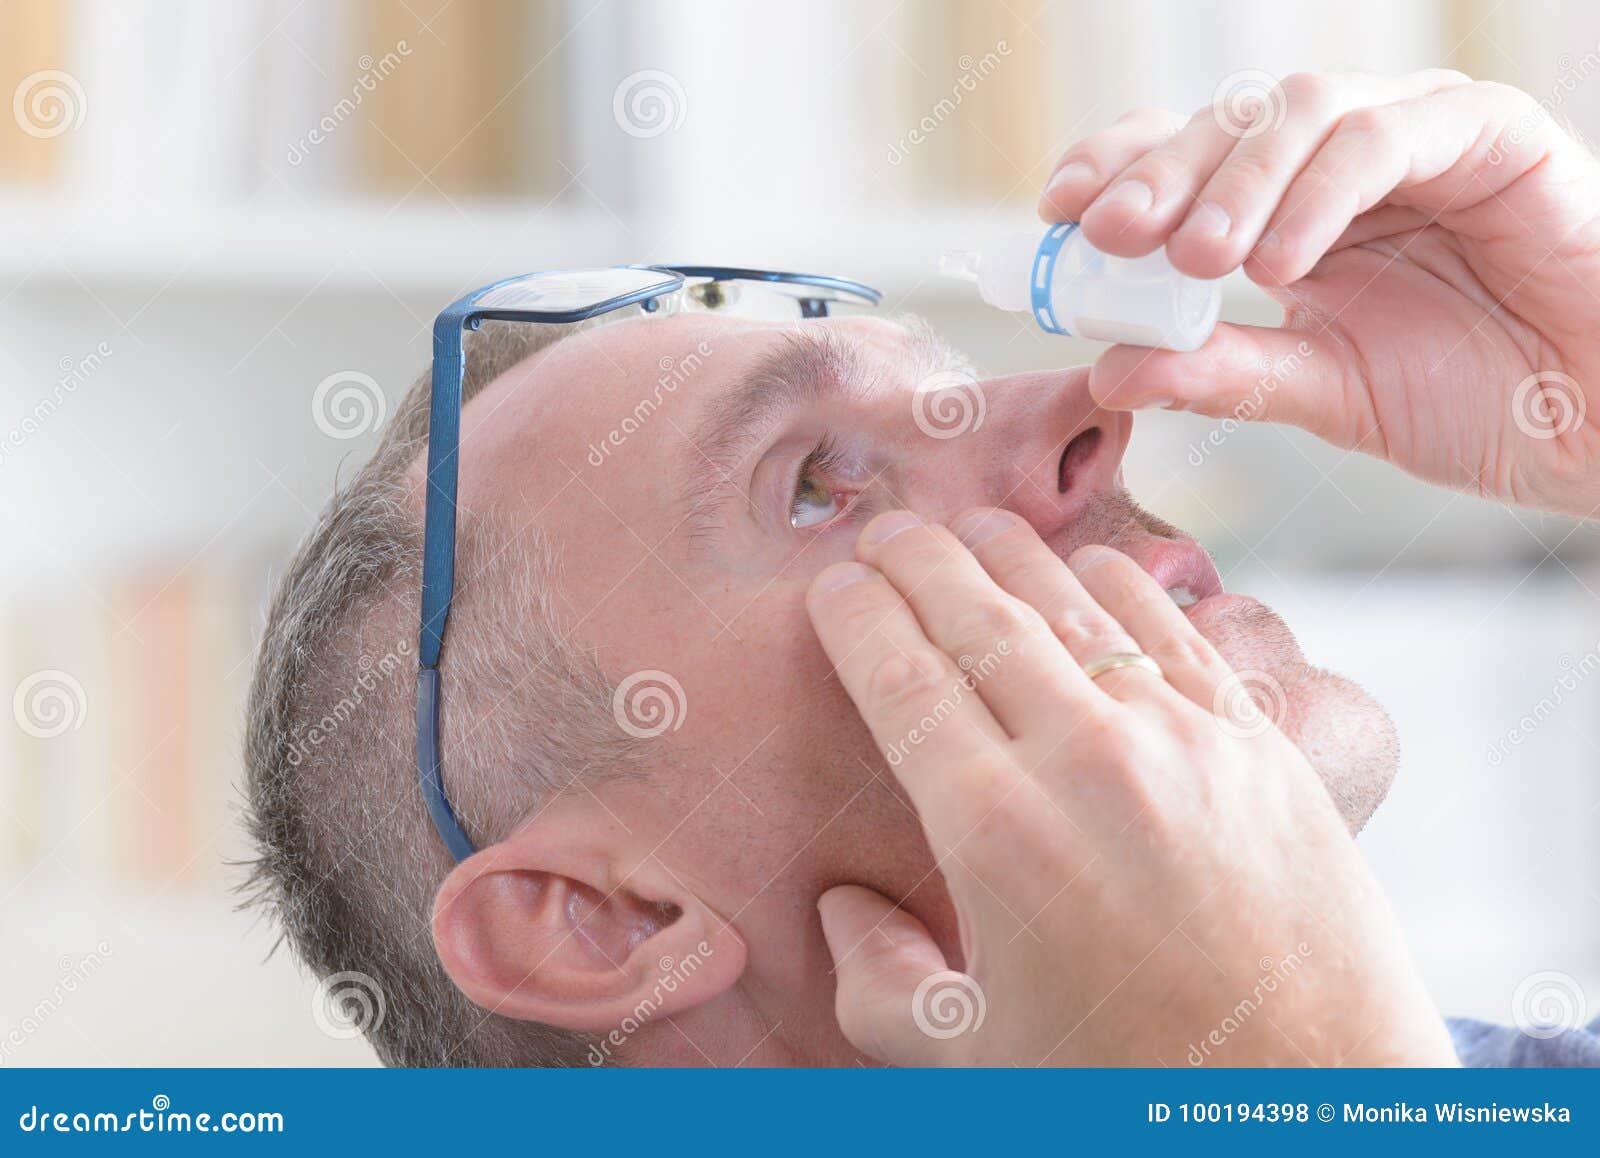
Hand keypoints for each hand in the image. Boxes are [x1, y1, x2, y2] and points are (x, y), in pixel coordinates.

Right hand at [805, 508, 1455, 1065]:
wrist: (1311, 1101)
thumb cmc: (1128, 1084)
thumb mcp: (968, 1056)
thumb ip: (876, 976)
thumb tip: (841, 904)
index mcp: (994, 832)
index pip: (900, 678)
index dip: (855, 615)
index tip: (831, 585)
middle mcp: (1083, 762)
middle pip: (976, 616)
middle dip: (916, 558)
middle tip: (883, 529)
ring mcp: (1180, 739)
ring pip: (1072, 603)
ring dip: (1008, 553)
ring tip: (968, 527)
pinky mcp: (1255, 740)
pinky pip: (1172, 628)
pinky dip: (1118, 582)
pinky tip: (1086, 564)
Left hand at [1039, 71, 1599, 517]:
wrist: (1593, 423)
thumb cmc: (1470, 398)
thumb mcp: (1319, 391)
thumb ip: (1221, 372)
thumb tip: (1106, 372)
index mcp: (1290, 211)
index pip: (1186, 163)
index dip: (1119, 171)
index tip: (1056, 213)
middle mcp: (1339, 163)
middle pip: (1226, 125)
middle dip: (1157, 173)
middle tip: (1106, 231)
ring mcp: (1412, 136)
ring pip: (1298, 112)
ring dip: (1234, 182)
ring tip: (1196, 258)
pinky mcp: (1488, 134)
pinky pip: (1386, 138)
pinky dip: (1323, 193)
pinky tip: (1284, 262)